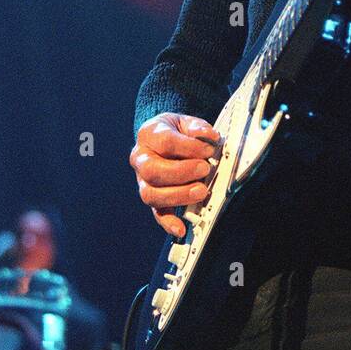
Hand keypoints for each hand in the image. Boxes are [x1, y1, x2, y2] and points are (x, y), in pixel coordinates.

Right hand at [129, 112, 221, 237]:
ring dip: (178, 195)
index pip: (165, 142)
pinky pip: (156, 213)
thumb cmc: (176, 131)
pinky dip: (168, 222)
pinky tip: (181, 228)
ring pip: (151, 194)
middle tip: (205, 169)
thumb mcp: (185, 121)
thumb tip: (210, 136)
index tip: (209, 150)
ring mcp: (143, 180)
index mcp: (149, 135)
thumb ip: (197, 128)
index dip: (188, 147)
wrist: (163, 137)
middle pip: (152, 170)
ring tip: (201, 191)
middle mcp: (140, 158)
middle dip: (181, 172)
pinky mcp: (152, 197)